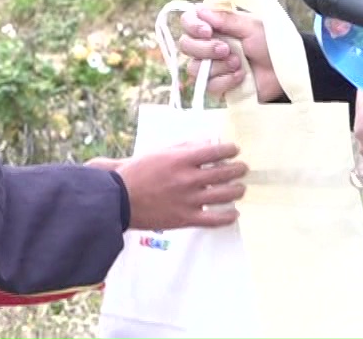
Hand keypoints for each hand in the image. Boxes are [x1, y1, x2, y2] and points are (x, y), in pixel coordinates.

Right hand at [104, 140, 247, 230]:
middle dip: (238, 170)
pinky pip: (214, 219)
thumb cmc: (138, 173)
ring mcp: (188, 200)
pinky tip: (234, 213)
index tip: (235, 150)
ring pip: (223, 195)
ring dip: (237, 190)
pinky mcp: (185, 219)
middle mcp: (188, 179)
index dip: (230, 150)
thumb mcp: (160, 152)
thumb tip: (207, 143)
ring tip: (241, 188)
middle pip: (224, 173)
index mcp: (181, 159)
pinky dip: (227, 217)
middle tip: (243, 169)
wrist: (120, 199)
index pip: (216, 151)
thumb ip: (185, 147)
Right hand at [177, 7, 282, 102]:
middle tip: (227, 49)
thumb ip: (225, 20)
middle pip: (185, 45)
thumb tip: (199, 10)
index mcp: (215, 25)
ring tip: (238, 63)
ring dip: (217, 66)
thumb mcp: (250, 26)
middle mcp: (208, 44)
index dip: (192, 26)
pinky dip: (225, 80)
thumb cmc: (271, 43)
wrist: (285, 70)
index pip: (188, 21)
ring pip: (193, 67)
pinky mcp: (218, 85)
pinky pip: (208, 85)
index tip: (208, 31)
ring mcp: (211, 66)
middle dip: (205, 48)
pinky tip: (241, 76)